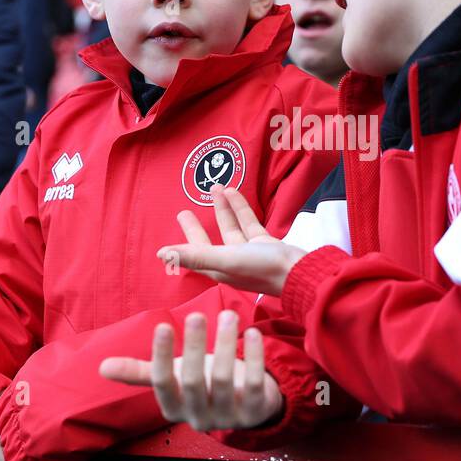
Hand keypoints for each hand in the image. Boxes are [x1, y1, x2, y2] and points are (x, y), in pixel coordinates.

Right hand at [100, 310, 282, 431]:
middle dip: (194, 347)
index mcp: (174, 408)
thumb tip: (101, 367)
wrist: (246, 404)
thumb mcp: (173, 377)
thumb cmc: (203, 383)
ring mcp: (228, 417)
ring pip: (224, 380)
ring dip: (226, 345)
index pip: (163, 383)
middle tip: (196, 314)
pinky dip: (255, 357)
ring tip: (227, 314)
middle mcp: (198, 417)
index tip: (162, 325)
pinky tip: (252, 332)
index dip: (161, 356)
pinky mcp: (255, 411)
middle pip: (193, 381)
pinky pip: (255, 384)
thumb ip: (140, 372)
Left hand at [157, 184, 305, 296]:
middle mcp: (231, 263)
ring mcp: (249, 254)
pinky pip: (248, 223)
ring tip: (214, 188)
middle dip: (197, 227)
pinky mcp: (264, 245)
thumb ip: (195, 256)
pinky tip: (234, 193)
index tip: (166, 241)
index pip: (194, 255)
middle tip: (184, 212)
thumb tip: (161, 254)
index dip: (182, 246)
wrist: (299, 272)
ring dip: (223, 210)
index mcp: (219, 270)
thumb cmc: (261, 268)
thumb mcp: (225, 260)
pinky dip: (241, 209)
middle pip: (209, 242)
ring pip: (231, 229)